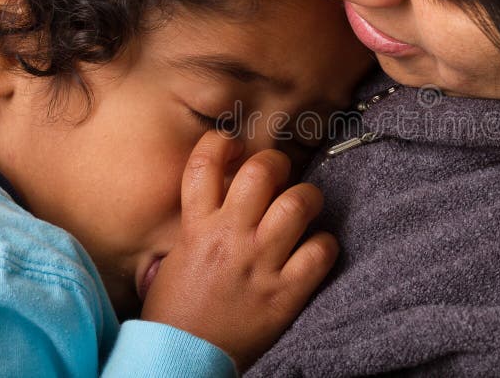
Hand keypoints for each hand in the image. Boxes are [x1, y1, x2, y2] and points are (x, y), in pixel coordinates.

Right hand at [141, 131, 337, 369]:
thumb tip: (217, 197)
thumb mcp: (174, 259)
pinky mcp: (284, 293)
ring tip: (305, 205)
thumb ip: (195, 225)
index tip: (233, 143)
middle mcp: (229, 239)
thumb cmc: (175, 312)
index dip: (221, 142)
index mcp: (196, 229)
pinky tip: (316, 248)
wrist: (181, 362)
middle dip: (275, 162)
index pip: (203, 165)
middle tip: (279, 174)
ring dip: (307, 197)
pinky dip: (325, 244)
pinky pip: (320, 251)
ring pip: (296, 204)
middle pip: (261, 172)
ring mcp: (259, 264)